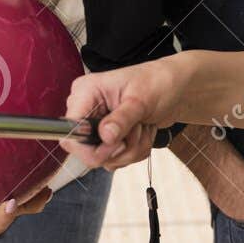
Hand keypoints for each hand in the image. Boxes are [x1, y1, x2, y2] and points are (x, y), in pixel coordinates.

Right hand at [59, 59, 179, 170]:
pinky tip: (143, 132)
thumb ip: (122, 118)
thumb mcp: (140, 100)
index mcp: (86, 92)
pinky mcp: (108, 138)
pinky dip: (135, 151)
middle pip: (87, 150)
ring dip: (131, 149)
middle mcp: (87, 110)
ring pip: (105, 158)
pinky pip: (117, 159)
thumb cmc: (157, 83)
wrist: (173, 90)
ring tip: (144, 127)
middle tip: (137, 130)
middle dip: (118, 148)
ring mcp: (97, 126)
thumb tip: (105, 136)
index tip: (114, 144)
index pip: (70, 130)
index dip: (88, 146)